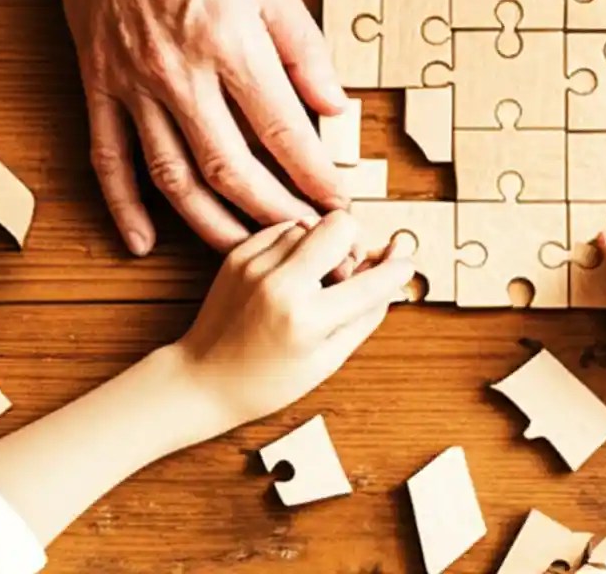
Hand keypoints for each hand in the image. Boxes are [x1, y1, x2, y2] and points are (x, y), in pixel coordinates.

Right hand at [61, 0, 348, 255]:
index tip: (341, 208)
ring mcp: (133, 85)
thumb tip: (336, 106)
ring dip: (211, 225)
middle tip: (306, 244)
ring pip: (172, 177)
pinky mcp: (98, 86)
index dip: (316, 179)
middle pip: (231, 168)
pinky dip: (123, 206)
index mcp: (229, 44)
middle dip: (274, 215)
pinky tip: (143, 242)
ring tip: (246, 256)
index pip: (283, 132)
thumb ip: (305, 49)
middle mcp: (179, 73)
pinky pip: (107, 159)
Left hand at [174, 210, 414, 426]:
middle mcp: (280, 285)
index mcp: (308, 320)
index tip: (404, 264)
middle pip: (340, 226)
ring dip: (320, 246)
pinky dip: (293, 246)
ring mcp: (255, 266)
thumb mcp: (328, 360)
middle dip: (354, 243)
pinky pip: (282, 229)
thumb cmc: (268, 381)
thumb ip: (366, 314)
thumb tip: (393, 275)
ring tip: (312, 279)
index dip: (396, 270)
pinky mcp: (237, 255)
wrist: (201, 380)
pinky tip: (288, 274)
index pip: (370, 281)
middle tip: (347, 270)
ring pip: (311, 225)